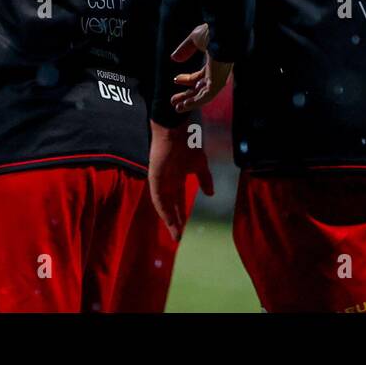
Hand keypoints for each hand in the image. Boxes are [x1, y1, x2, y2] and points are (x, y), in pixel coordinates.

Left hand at [148, 120, 214, 241]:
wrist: (176, 127)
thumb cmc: (188, 142)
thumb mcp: (199, 164)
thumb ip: (204, 179)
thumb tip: (211, 194)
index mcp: (177, 177)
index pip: (178, 200)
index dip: (181, 213)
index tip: (185, 228)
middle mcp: (167, 180)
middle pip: (170, 205)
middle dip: (175, 221)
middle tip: (178, 237)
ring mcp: (161, 179)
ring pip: (163, 204)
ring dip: (169, 219)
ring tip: (176, 234)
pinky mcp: (155, 176)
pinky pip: (158, 197)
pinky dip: (163, 209)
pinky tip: (168, 219)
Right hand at [168, 23, 233, 112]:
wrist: (222, 33)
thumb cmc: (212, 32)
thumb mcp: (195, 39)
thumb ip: (185, 49)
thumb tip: (173, 58)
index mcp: (215, 63)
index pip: (200, 76)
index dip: (187, 80)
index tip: (175, 79)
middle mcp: (218, 73)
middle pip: (201, 89)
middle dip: (187, 95)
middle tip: (174, 101)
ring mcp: (219, 78)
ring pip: (203, 96)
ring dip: (190, 103)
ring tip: (177, 108)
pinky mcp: (218, 82)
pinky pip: (206, 97)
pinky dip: (195, 102)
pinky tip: (184, 105)